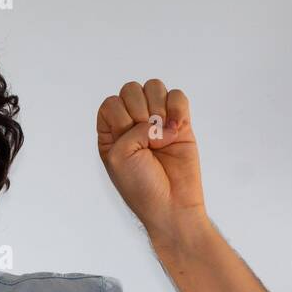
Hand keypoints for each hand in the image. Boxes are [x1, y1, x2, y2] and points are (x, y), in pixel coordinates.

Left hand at [96, 79, 207, 241]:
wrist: (172, 204)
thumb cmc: (141, 186)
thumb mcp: (118, 156)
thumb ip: (129, 128)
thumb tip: (159, 119)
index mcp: (111, 132)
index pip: (111, 103)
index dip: (122, 118)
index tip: (129, 142)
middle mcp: (132, 123)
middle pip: (132, 89)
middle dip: (140, 111)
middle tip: (148, 140)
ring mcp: (157, 121)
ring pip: (154, 87)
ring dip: (158, 108)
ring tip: (164, 135)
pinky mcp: (180, 123)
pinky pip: (177, 96)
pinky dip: (178, 108)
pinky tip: (178, 129)